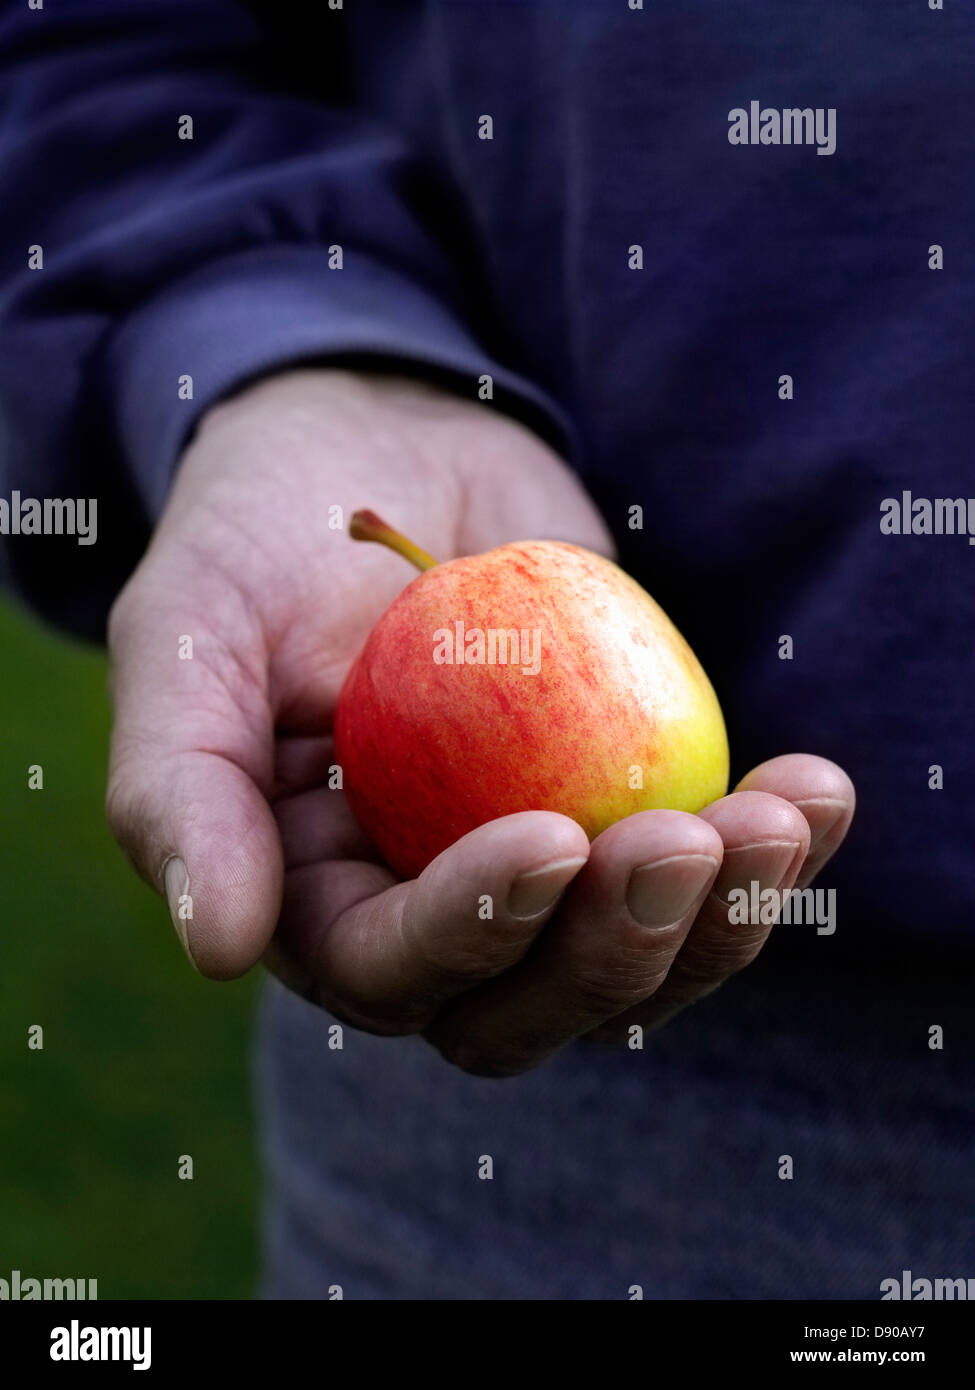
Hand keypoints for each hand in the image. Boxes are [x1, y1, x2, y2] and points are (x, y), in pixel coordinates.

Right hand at [106, 368, 853, 1075]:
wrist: (377, 446)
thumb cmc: (259, 536)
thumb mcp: (186, 637)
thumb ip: (181, 787)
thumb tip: (221, 946)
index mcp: (319, 900)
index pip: (392, 969)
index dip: (472, 930)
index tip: (548, 839)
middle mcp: (432, 908)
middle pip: (529, 1003)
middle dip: (613, 948)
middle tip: (681, 842)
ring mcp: (540, 860)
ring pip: (633, 959)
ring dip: (717, 916)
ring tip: (776, 818)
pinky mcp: (622, 802)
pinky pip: (704, 868)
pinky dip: (768, 846)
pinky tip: (813, 789)